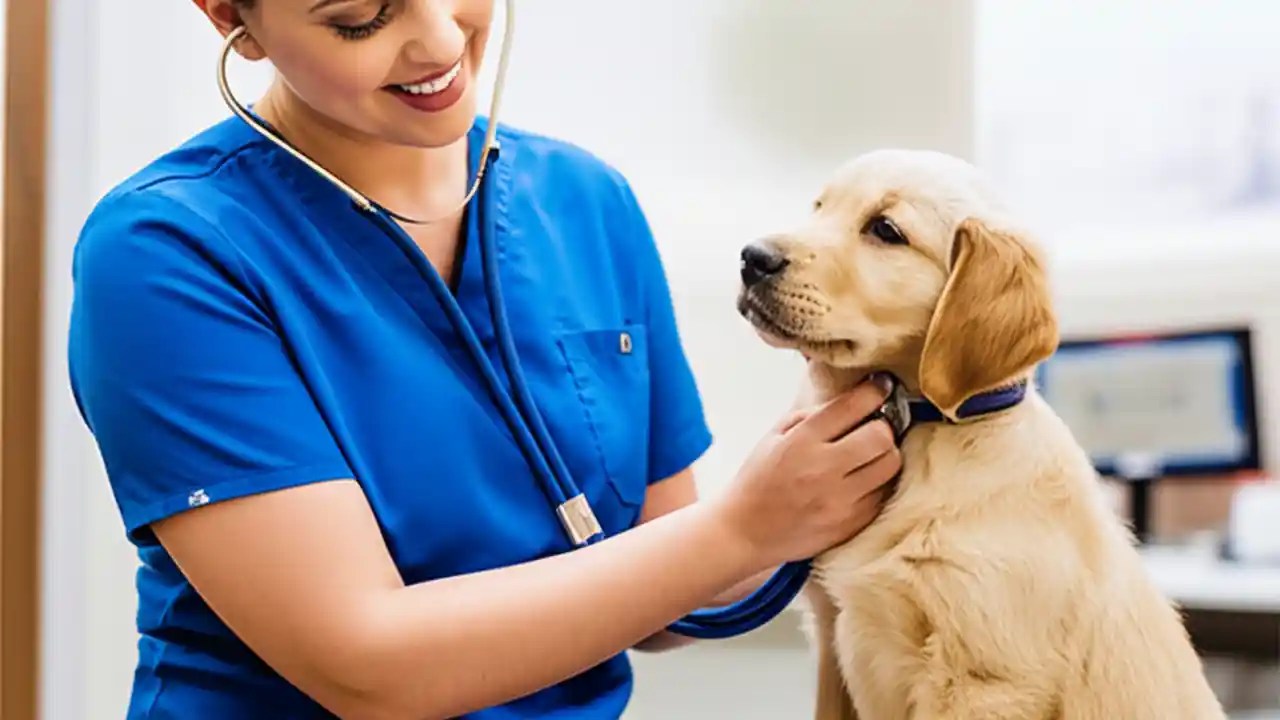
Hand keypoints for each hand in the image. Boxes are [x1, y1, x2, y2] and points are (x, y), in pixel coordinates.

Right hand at [713, 374, 901, 569]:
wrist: (746, 532)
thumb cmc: (758, 480)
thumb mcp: (774, 436)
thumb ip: (811, 415)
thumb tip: (852, 402)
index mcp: (801, 442)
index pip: (852, 407)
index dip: (874, 391)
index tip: (880, 387)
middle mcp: (823, 470)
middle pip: (881, 436)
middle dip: (883, 425)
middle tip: (873, 427)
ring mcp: (840, 501)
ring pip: (890, 465)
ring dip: (884, 454)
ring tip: (869, 455)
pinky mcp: (851, 524)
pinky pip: (883, 494)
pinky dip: (877, 483)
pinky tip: (860, 480)